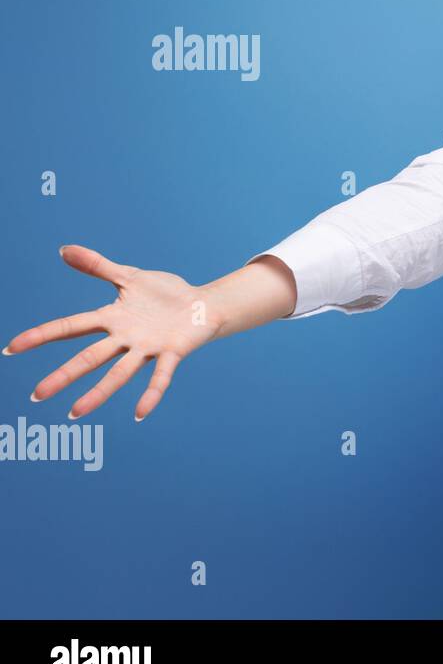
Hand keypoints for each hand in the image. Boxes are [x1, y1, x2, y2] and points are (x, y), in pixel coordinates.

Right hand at [2, 245, 221, 420]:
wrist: (202, 304)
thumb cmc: (166, 294)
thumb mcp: (129, 276)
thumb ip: (98, 266)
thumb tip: (64, 250)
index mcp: (112, 319)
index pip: (70, 327)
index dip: (41, 336)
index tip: (11, 348)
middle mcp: (125, 338)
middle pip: (89, 357)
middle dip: (63, 375)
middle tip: (36, 395)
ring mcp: (148, 347)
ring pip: (118, 373)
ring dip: (97, 392)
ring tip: (75, 412)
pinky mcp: (172, 352)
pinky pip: (160, 376)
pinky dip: (151, 394)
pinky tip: (140, 413)